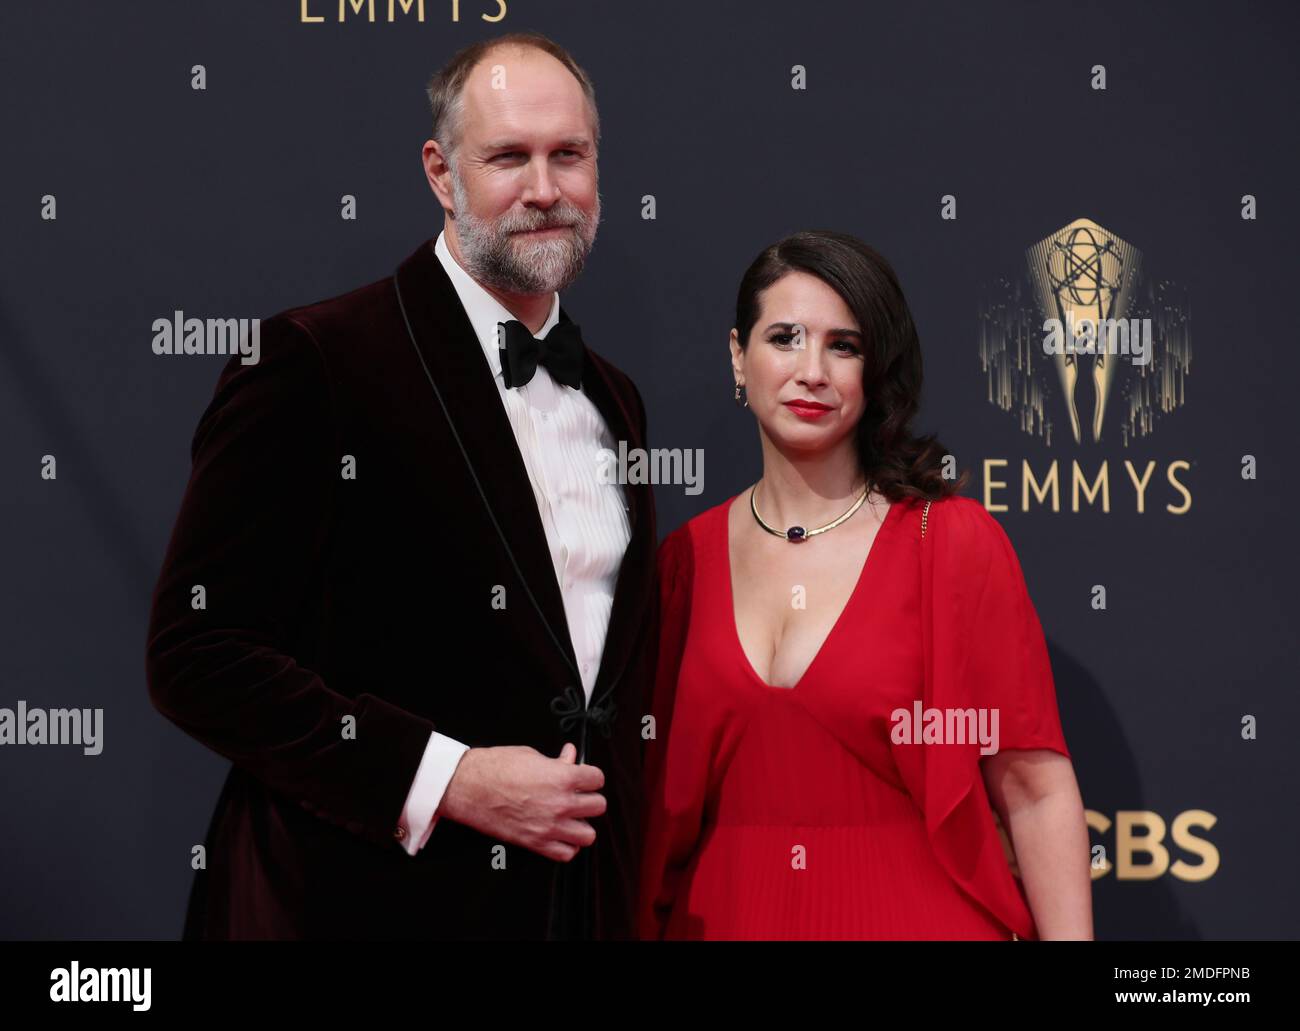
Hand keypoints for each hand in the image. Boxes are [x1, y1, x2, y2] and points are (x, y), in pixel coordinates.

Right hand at [438, 742, 605, 862]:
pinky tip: (560, 835)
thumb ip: (556, 761)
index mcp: (561, 778)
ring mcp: (549, 826)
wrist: (466, 787)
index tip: (585, 777)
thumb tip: (569, 757)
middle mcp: (560, 804)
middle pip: (598, 806)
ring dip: (582, 825)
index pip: (597, 779)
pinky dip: (567, 846)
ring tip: (572, 817)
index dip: (591, 776)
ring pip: (588, 835)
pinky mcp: (535, 843)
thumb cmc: (493, 768)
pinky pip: (566, 853)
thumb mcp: (530, 755)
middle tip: (578, 795)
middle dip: (590, 798)